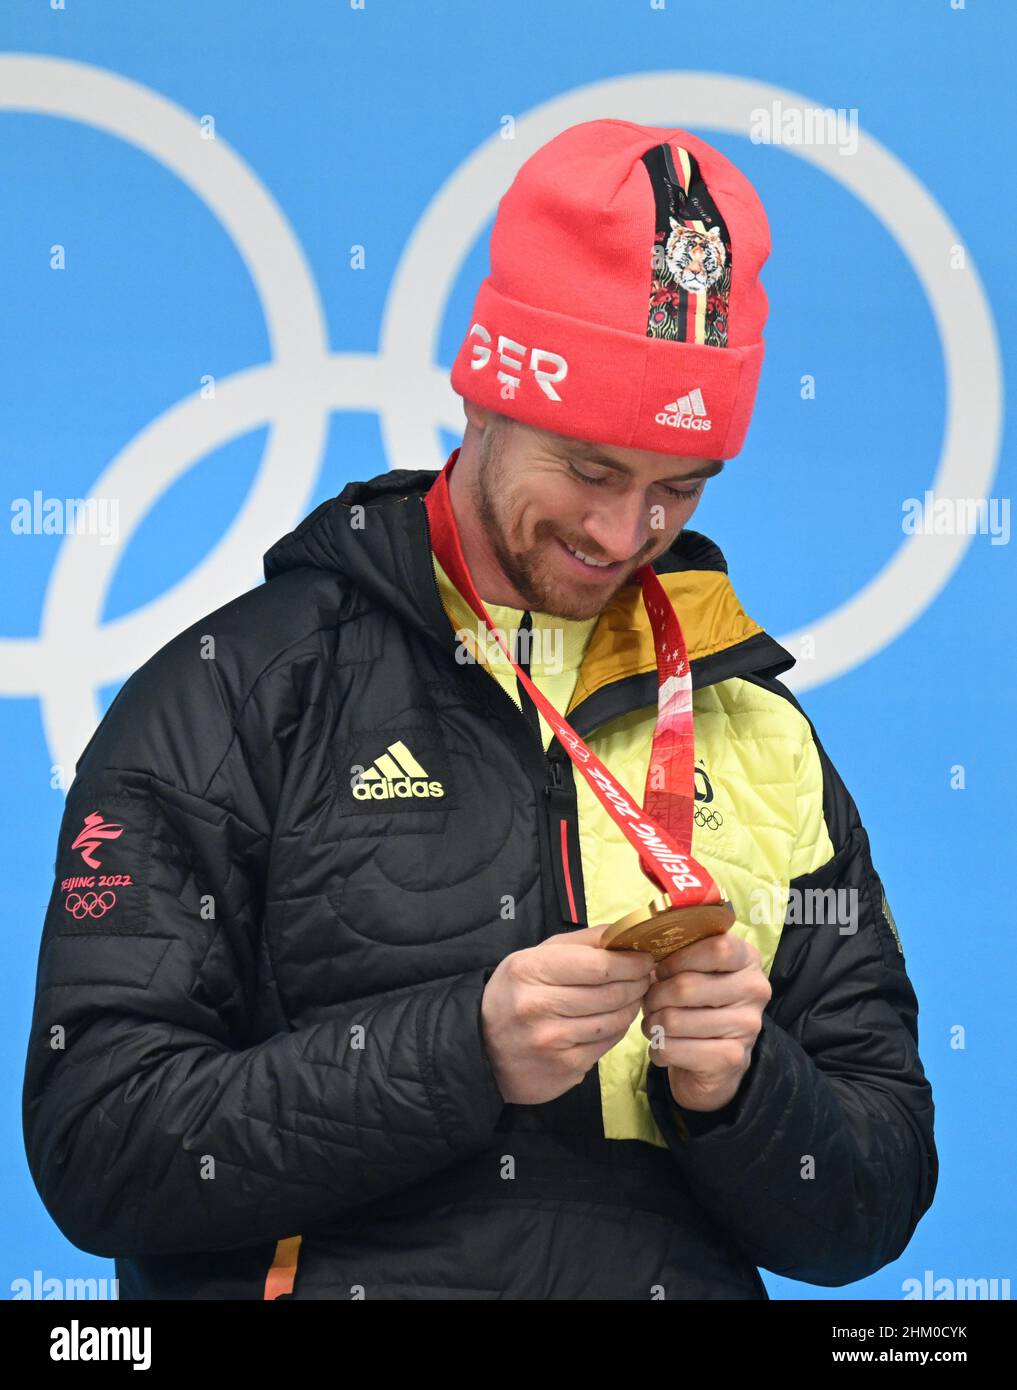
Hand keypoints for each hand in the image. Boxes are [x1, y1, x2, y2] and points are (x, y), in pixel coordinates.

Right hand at [481, 926, 655, 1104]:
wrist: (483, 1049)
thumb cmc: (515, 994)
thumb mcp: (535, 957)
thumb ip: (581, 943)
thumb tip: (626, 932)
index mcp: (530, 970)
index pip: (599, 966)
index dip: (631, 962)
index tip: (645, 957)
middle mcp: (539, 1007)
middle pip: (611, 993)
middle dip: (637, 982)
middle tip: (645, 976)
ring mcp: (553, 1041)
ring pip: (615, 1020)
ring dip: (631, 1006)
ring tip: (631, 995)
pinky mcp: (566, 1068)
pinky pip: (607, 1044)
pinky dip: (617, 1029)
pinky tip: (613, 1019)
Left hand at [640, 931, 770, 1111]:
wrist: (715, 1064)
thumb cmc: (697, 1004)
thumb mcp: (694, 972)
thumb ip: (678, 955)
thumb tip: (646, 955)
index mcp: (747, 959)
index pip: (716, 948)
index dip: (677, 959)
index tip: (662, 970)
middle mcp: (755, 990)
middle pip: (686, 986)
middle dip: (654, 996)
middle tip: (649, 1003)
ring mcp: (747, 1026)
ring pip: (673, 1020)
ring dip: (652, 1024)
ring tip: (654, 1024)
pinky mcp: (732, 1058)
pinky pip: (672, 1049)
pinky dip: (657, 1049)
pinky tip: (663, 1047)